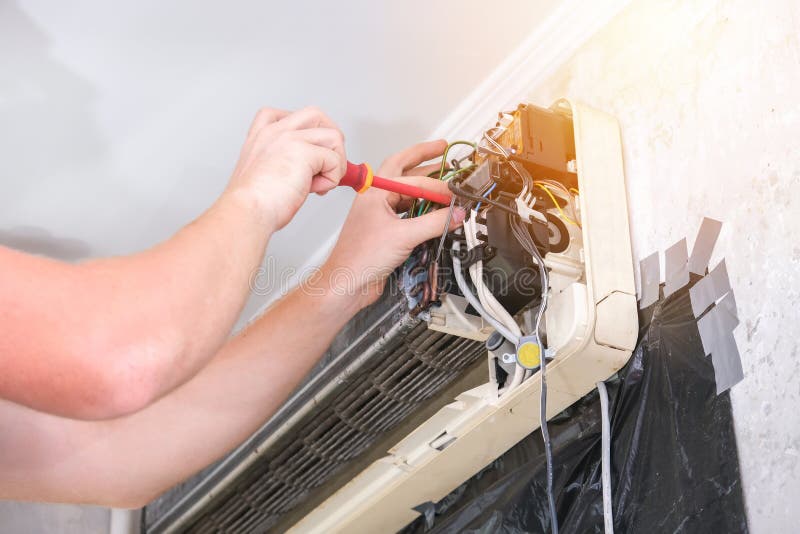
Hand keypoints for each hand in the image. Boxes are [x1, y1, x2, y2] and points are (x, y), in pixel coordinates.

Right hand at [227, 106, 345, 230]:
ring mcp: (289, 138)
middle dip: (330, 141)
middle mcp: (275, 131)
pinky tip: (316, 190)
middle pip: (317, 116)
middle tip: (326, 166)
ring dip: (335, 162)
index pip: (290, 116)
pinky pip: (335, 160)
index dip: (309, 134)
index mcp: (262, 135)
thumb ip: (286, 161)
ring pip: (334, 136)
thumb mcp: (266, 172)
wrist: (247, 213)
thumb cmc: (255, 203)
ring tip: (320, 182)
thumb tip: (316, 167)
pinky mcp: (303, 152)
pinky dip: (332, 179)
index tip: (308, 158)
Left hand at [321, 140, 465, 308]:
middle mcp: (377, 198)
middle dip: (423, 157)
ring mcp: (381, 213)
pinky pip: (408, 211)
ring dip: (425, 184)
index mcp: (376, 191)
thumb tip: (456, 213)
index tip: (457, 192)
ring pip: (407, 190)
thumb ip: (434, 223)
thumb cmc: (360, 258)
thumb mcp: (403, 236)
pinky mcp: (386, 230)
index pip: (414, 180)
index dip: (438, 184)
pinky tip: (434, 209)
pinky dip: (423, 208)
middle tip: (442, 148)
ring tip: (443, 176)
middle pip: (404, 169)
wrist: (347, 283)